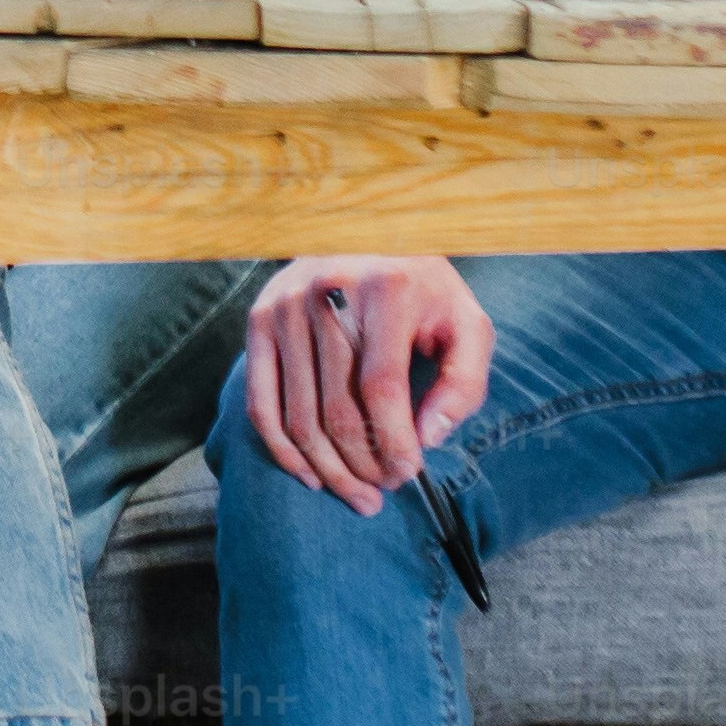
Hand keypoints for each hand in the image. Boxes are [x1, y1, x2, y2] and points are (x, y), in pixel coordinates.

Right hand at [241, 256, 493, 513]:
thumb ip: (464, 381)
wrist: (366, 232)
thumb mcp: (465, 323)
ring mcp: (286, 306)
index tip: (409, 474)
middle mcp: (327, 292)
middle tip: (384, 490)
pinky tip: (311, 475)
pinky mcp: (260, 319)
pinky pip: (261, 404)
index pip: (382, 387)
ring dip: (329, 470)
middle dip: (364, 466)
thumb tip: (428, 437)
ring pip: (300, 417)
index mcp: (387, 287)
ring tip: (358, 494)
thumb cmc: (424, 290)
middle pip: (338, 410)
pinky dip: (283, 451)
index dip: (395, 443)